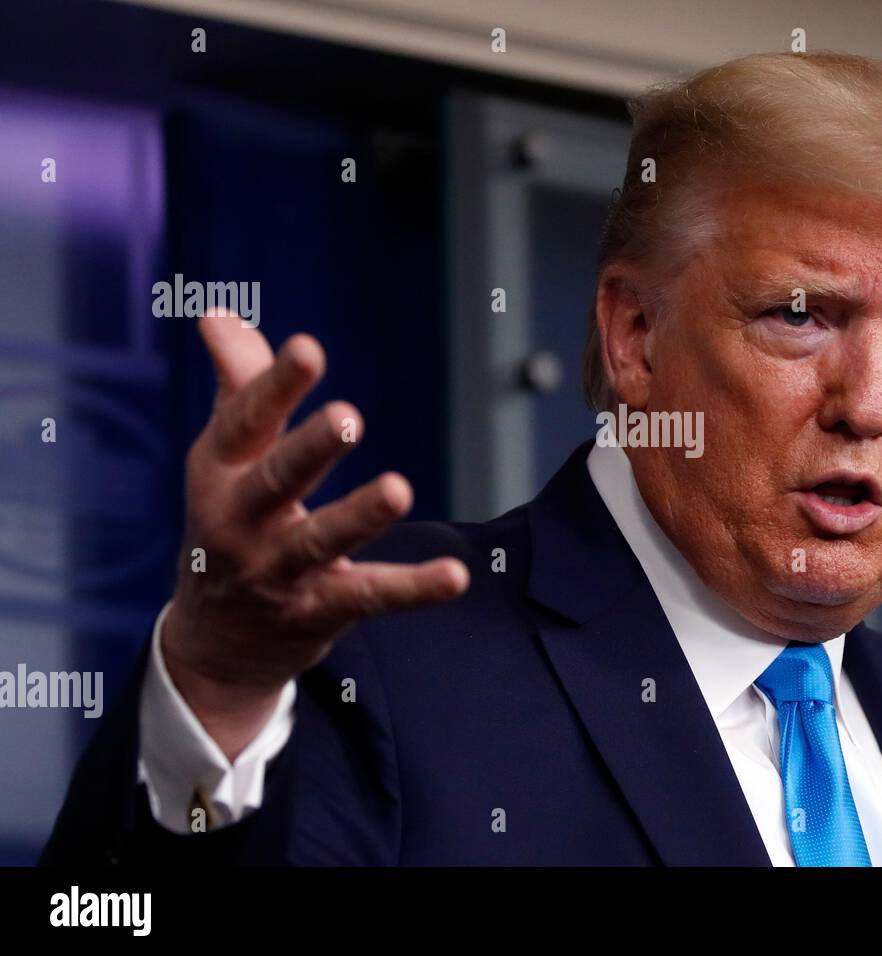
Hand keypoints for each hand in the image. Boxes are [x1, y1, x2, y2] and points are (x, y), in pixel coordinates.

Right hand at [161, 312, 468, 758]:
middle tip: (348, 417)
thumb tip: (218, 312)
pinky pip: (370, 596)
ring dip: (359, 516)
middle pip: (278, 479)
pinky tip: (456, 574)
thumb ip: (238, 385)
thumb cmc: (231, 521)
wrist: (215, 640)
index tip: (307, 349)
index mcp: (220, 471)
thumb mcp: (226, 458)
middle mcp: (241, 521)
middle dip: (311, 449)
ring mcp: (278, 571)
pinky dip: (414, 588)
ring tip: (398, 489)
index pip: (245, 422)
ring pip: (321, 541)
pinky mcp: (318, 611)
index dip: (275, 386)